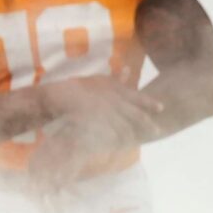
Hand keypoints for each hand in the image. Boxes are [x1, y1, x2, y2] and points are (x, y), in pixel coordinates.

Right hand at [38, 75, 158, 150]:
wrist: (51, 97)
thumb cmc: (72, 89)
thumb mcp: (95, 80)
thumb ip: (113, 79)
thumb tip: (128, 70)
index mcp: (110, 86)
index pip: (133, 95)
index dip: (148, 102)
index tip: (162, 108)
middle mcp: (106, 95)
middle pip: (130, 110)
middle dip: (144, 121)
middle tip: (157, 130)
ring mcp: (98, 106)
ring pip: (119, 121)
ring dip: (131, 131)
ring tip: (139, 139)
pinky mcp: (89, 116)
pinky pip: (104, 128)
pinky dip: (114, 135)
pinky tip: (121, 142)